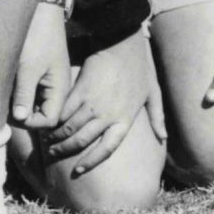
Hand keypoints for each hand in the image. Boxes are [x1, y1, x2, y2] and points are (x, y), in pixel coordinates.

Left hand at [10, 2, 71, 128]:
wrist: (40, 11)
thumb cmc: (37, 37)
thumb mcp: (28, 67)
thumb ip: (24, 95)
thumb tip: (20, 119)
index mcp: (60, 89)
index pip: (49, 120)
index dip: (31, 123)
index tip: (12, 114)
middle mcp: (54, 89)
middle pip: (40, 116)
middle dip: (21, 116)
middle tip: (2, 107)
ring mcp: (45, 83)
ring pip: (31, 106)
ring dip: (16, 105)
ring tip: (1, 97)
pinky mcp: (35, 76)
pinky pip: (26, 94)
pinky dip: (15, 95)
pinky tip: (4, 88)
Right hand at [45, 31, 168, 177]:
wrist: (122, 42)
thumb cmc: (139, 66)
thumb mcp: (153, 92)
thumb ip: (157, 116)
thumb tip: (163, 137)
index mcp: (125, 119)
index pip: (107, 149)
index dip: (91, 162)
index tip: (78, 170)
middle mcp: (108, 115)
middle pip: (82, 141)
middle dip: (65, 150)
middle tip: (55, 153)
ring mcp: (93, 103)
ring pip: (69, 129)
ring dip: (57, 137)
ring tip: (49, 141)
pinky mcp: (80, 91)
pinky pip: (64, 112)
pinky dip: (55, 120)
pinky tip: (49, 123)